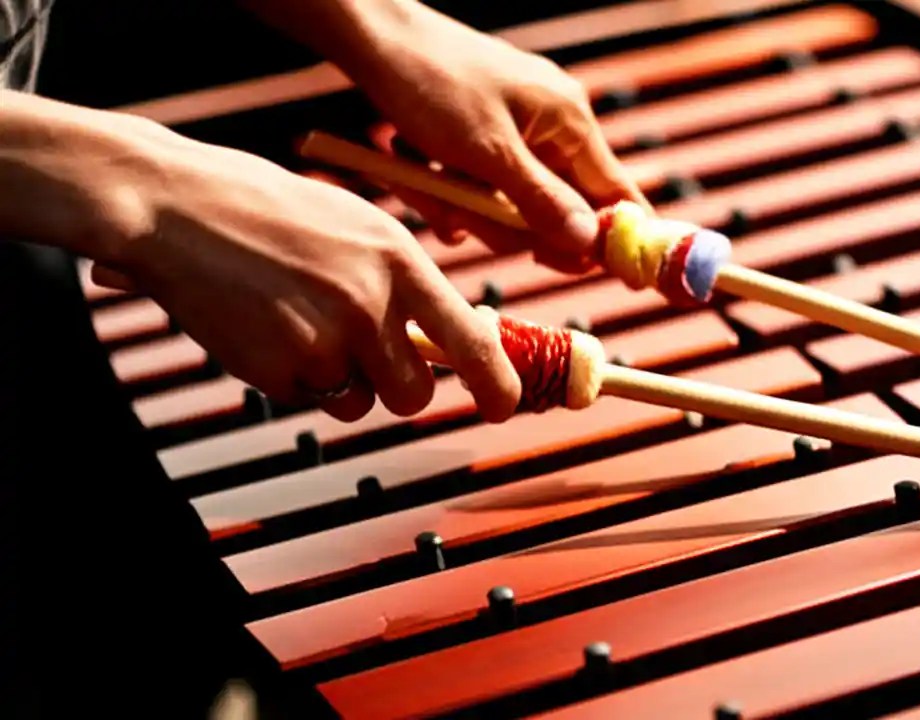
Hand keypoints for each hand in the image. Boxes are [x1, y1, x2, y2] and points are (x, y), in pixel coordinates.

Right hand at [89, 115, 521, 423]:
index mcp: (398, 261)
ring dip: (344, 383)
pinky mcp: (277, 370)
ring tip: (302, 324)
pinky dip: (295, 378)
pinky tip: (266, 328)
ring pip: (361, 403)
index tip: (505, 405)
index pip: (471, 341)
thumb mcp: (356, 226)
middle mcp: (369, 305)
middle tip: (369, 357)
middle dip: (399, 387)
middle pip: (414, 393)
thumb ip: (403, 281)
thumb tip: (449, 333)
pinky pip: (309, 399)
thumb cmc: (268, 211)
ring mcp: (322, 341)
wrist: (175, 208)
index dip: (497, 384)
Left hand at [338, 3, 649, 271]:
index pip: (615, 195)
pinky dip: (451, 191)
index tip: (616, 280)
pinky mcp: (485, 135)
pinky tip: (419, 175)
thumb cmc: (432, 83)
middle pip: (556, 209)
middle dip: (507, 225)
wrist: (372, 37)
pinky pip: (482, 185)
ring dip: (467, 207)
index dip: (614, 240)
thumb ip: (541, 201)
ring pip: (510, 203)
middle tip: (464, 221)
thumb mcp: (487, 153)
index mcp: (570, 123)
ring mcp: (519, 131)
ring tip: (428, 185)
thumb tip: (589, 244)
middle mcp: (554, 127)